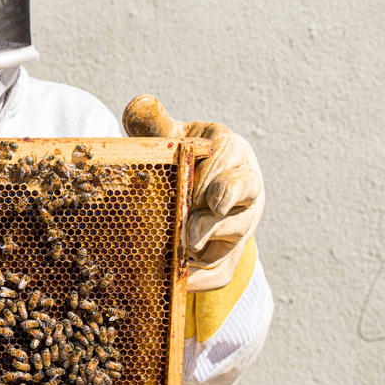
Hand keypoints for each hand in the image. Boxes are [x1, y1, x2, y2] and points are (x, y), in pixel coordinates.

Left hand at [123, 96, 263, 291]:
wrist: (190, 191)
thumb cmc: (180, 158)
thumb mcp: (169, 138)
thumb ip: (154, 124)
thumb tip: (139, 104)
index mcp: (231, 151)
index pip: (231, 157)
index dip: (215, 174)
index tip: (198, 189)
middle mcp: (244, 188)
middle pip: (243, 199)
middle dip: (217, 213)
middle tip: (192, 226)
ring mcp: (239, 223)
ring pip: (232, 237)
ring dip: (206, 244)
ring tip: (182, 249)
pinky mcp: (229, 254)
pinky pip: (221, 271)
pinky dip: (201, 277)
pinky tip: (179, 280)